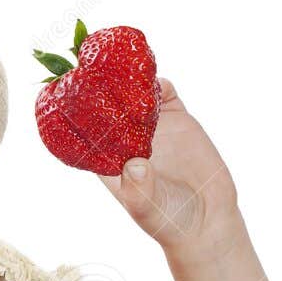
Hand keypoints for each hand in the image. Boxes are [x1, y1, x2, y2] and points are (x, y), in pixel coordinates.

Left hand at [96, 77, 238, 252]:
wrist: (208, 219)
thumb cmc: (168, 221)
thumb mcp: (149, 208)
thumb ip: (139, 188)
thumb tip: (134, 164)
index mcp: (110, 161)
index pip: (87, 133)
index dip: (79, 114)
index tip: (73, 94)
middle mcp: (127, 141)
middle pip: (108, 107)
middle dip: (101, 87)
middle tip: (92, 64)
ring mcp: (151, 128)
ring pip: (134, 95)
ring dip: (129, 79)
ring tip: (122, 60)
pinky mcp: (177, 118)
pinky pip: (163, 93)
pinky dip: (157, 82)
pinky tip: (152, 73)